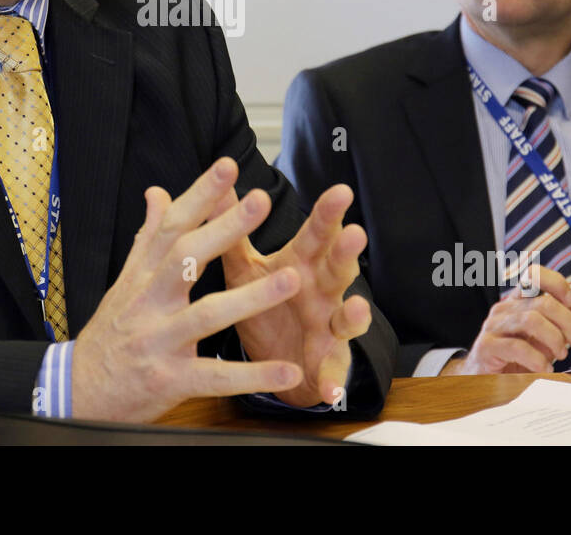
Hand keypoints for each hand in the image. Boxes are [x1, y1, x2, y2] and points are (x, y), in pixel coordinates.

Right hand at [70, 158, 305, 421]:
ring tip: (291, 279)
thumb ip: (147, 238)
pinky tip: (290, 370)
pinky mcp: (170, 380)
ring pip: (206, 315)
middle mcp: (148, 302)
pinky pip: (216, 377)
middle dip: (223, 228)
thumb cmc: (110, 333)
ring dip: (251, 297)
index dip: (199, 195)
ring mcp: (158, 341)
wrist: (77, 391)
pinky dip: (253, 375)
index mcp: (142, 275)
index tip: (227, 165)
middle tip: (260, 201)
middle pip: (185, 257)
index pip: (171, 226)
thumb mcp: (124, 282)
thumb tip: (157, 191)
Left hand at [221, 176, 371, 407]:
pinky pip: (333, 372)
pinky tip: (332, 388)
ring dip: (353, 312)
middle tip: (355, 234)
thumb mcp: (246, 265)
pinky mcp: (327, 364)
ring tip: (353, 307)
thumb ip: (233, 227)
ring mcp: (329, 328)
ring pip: (347, 317)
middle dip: (347, 252)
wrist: (274, 362)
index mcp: (302, 264)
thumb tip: (215, 183)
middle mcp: (322, 292)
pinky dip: (334, 381)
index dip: (328, 214)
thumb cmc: (266, 304)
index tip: (340, 191)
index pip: (317, 234)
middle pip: (339, 267)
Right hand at [443, 266, 570, 373]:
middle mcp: (504, 309)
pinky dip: (537, 359)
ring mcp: (494, 326)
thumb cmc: (518, 357)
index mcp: (518, 302)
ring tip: (561, 356)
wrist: (486, 380)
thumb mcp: (548, 337)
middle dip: (568, 323)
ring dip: (554, 339)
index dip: (556, 284)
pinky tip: (544, 368)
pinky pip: (517, 347)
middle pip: (542, 302)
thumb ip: (568, 319)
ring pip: (531, 321)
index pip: (534, 274)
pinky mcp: (487, 347)